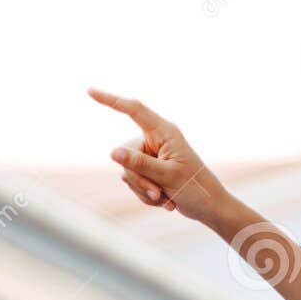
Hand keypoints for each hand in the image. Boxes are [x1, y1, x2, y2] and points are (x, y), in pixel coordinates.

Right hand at [87, 88, 228, 225]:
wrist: (209, 208)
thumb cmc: (196, 188)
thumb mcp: (168, 176)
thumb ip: (140, 164)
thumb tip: (113, 153)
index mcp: (164, 132)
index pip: (134, 110)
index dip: (111, 100)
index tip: (90, 91)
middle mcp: (155, 140)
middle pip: (125, 153)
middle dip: (138, 178)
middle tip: (158, 193)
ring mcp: (151, 156)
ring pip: (127, 171)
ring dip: (144, 190)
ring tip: (166, 198)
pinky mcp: (149, 171)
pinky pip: (133, 183)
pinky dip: (146, 195)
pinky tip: (166, 201)